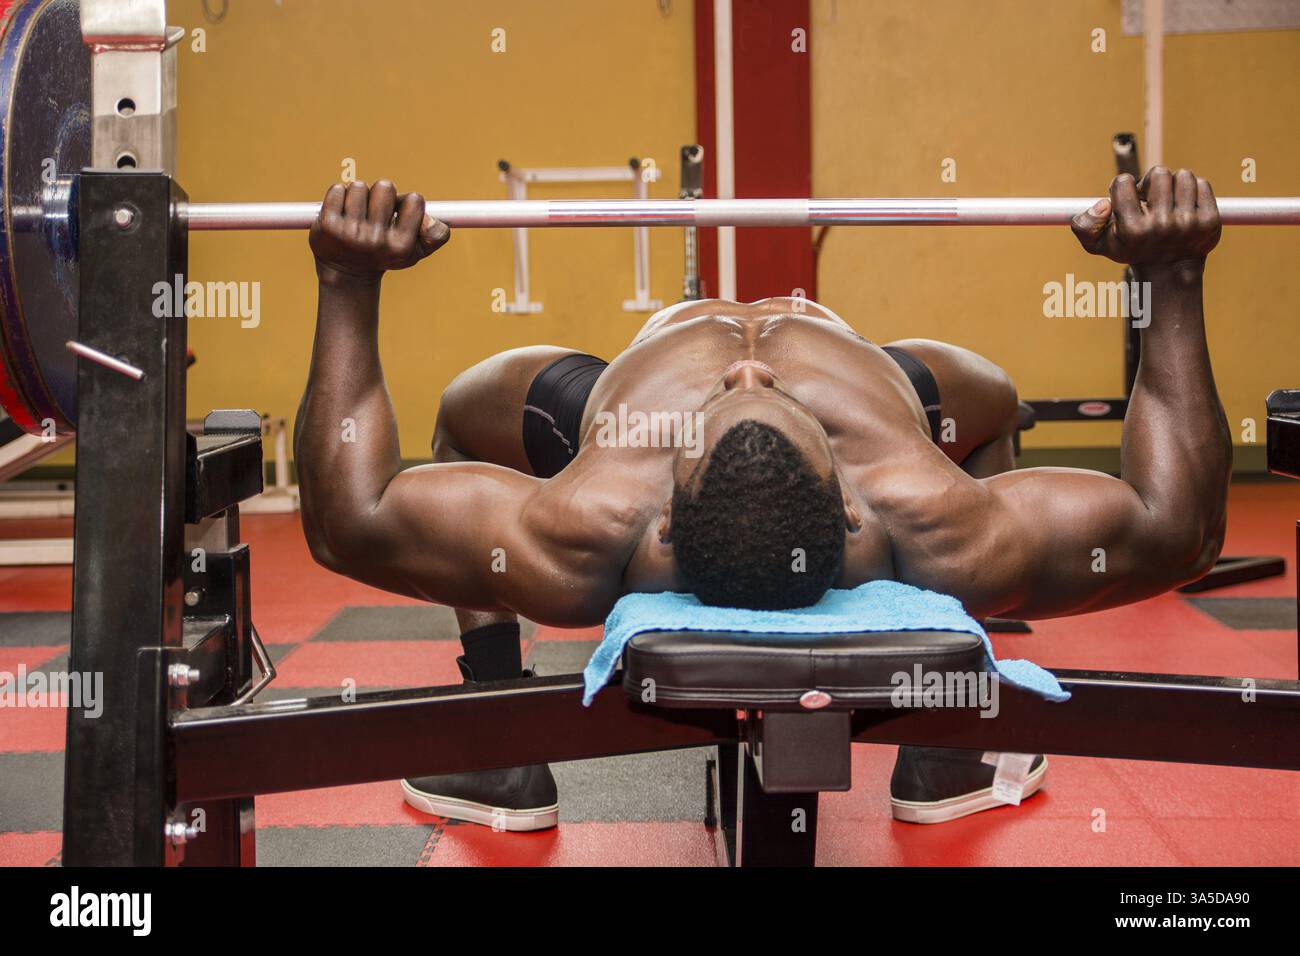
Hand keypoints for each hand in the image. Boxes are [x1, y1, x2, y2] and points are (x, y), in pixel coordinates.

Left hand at [309, 180, 449, 281]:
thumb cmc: (384, 254)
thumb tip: (428, 218)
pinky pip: (337, 189)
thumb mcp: (416, 251)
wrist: (345, 273)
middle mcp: (376, 240)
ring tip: (355, 215)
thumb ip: (436, 235)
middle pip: (385, 187)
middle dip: (380, 195)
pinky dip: (338, 196)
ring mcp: (350, 233)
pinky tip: (340, 214)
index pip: (415, 200)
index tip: (397, 216)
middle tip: (373, 214)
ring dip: (357, 196)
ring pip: (359, 186)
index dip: (405, 203)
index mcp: (401, 246)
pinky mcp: (328, 225)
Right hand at [1070, 166, 1220, 267]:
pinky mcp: (1209, 221)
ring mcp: (1188, 224)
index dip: (1124, 187)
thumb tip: (1104, 203)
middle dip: (1152, 182)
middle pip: (1158, 173)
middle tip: (1151, 198)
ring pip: (1183, 175)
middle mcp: (1161, 226)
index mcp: (1132, 230)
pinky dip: (1193, 190)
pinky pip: (1202, 184)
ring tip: (1169, 201)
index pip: (1123, 182)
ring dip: (1174, 184)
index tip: (1129, 199)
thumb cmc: (1131, 250)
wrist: (1169, 271)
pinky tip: (1185, 205)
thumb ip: (1084, 224)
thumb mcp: (1098, 245)